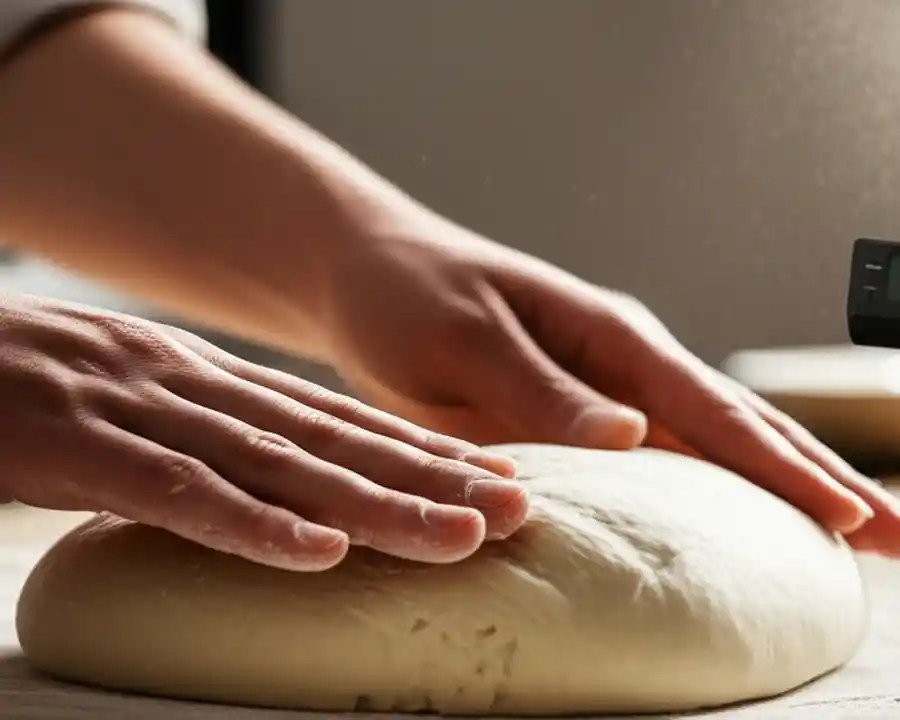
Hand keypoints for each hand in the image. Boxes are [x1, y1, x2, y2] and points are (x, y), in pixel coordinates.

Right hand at [0, 294, 528, 570]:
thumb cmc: (12, 384)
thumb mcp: (124, 400)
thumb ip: (196, 434)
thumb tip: (272, 479)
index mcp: (203, 376)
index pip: (333, 416)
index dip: (420, 448)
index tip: (495, 475)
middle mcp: (188, 384)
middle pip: (331, 439)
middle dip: (431, 478)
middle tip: (517, 510)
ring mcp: (134, 412)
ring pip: (277, 465)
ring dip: (376, 504)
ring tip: (460, 538)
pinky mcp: (72, 448)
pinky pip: (174, 494)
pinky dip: (249, 526)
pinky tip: (318, 553)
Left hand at [321, 219, 899, 557]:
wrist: (376, 276)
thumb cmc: (411, 299)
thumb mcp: (463, 342)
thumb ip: (543, 390)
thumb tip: (632, 436)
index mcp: (616, 339)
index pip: (717, 414)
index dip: (786, 471)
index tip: (852, 517)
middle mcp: (635, 365)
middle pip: (754, 431)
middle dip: (834, 485)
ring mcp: (624, 392)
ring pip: (732, 450)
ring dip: (803, 493)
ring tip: (876, 538)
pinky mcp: (598, 420)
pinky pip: (682, 466)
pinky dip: (737, 498)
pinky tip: (769, 532)